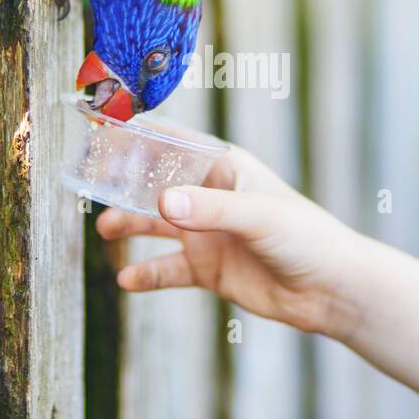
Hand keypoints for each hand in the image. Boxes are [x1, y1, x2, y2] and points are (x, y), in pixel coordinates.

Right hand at [95, 145, 367, 336]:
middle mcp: (212, 197)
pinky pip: (168, 269)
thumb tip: (161, 203)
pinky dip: (146, 273)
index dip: (140, 136)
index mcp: (225, 168)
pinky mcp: (210, 269)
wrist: (330, 290)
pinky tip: (127, 278)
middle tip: (88, 181)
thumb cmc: (306, 237)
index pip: (175, 144)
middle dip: (124, 182)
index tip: (103, 128)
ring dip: (129, 223)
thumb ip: (209, 210)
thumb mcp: (258, 216)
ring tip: (105, 229)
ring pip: (156, 224)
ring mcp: (209, 234)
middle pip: (157, 183)